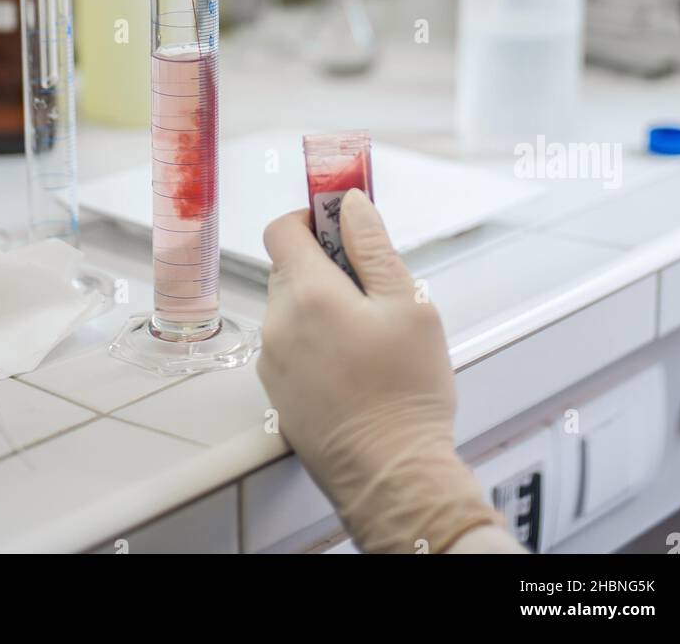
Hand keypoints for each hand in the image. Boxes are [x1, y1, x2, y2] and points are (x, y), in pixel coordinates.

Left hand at [259, 191, 503, 552]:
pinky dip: (314, 343)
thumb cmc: (407, 393)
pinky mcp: (276, 394)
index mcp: (308, 294)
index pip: (281, 228)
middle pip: (288, 269)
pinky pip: (289, 348)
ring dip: (319, 307)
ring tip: (368, 334)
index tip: (338, 224)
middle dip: (324, 265)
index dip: (309, 217)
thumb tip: (352, 203)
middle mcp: (278, 324)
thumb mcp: (408, 305)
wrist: (393, 477)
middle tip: (369, 286)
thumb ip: (374, 247)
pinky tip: (353, 366)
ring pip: (289, 310)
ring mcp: (272, 362)